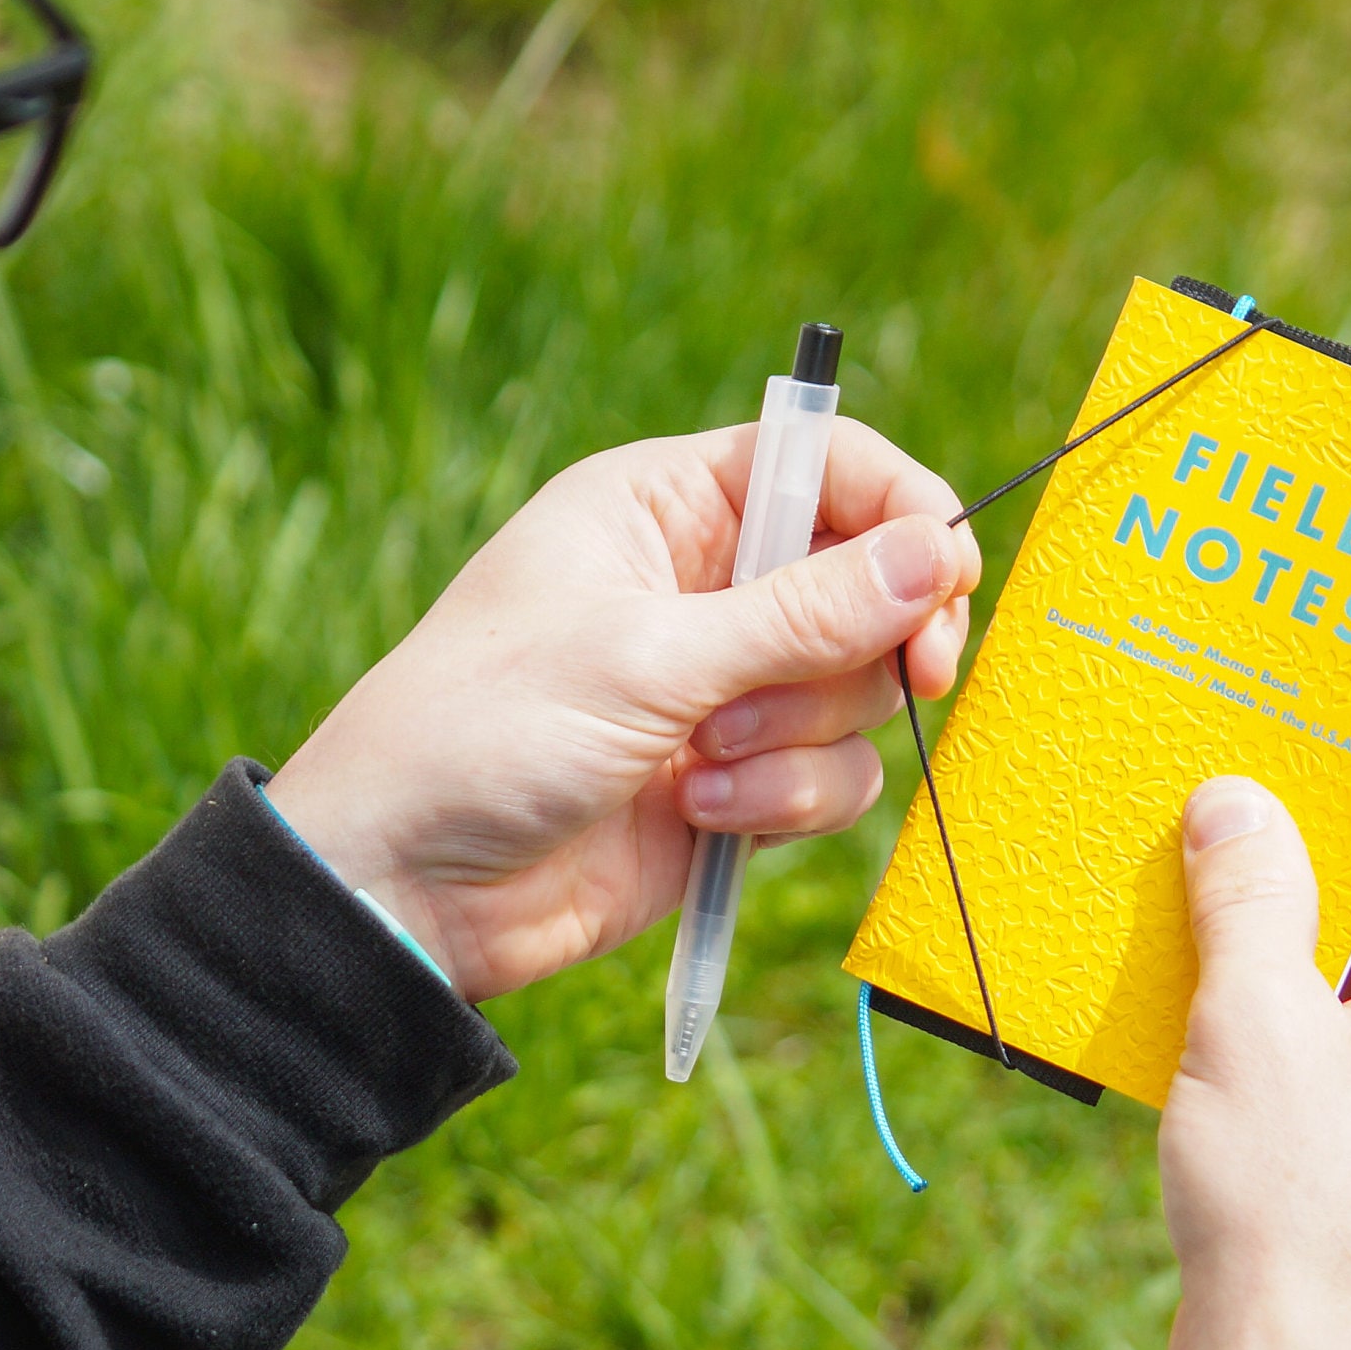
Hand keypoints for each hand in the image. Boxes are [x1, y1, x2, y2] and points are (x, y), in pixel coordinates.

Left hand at [265, 422, 981, 1000]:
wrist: (406, 884)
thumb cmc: (487, 731)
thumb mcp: (647, 658)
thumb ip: (802, 613)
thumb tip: (936, 553)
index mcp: (665, 504)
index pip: (829, 465)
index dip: (905, 516)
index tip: (944, 587)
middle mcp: (703, 583)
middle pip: (869, 584)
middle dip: (862, 647)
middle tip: (907, 675)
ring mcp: (723, 688)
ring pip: (857, 692)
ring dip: (797, 739)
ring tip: (699, 766)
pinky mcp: (734, 784)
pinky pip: (829, 778)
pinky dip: (781, 803)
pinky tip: (694, 815)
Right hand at [1157, 776, 1350, 1349]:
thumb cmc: (1287, 1201)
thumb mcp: (1253, 1017)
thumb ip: (1253, 891)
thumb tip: (1237, 802)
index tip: (1266, 782)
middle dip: (1317, 886)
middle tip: (1211, 860)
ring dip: (1302, 965)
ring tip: (1201, 952)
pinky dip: (1314, 1039)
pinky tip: (1222, 1042)